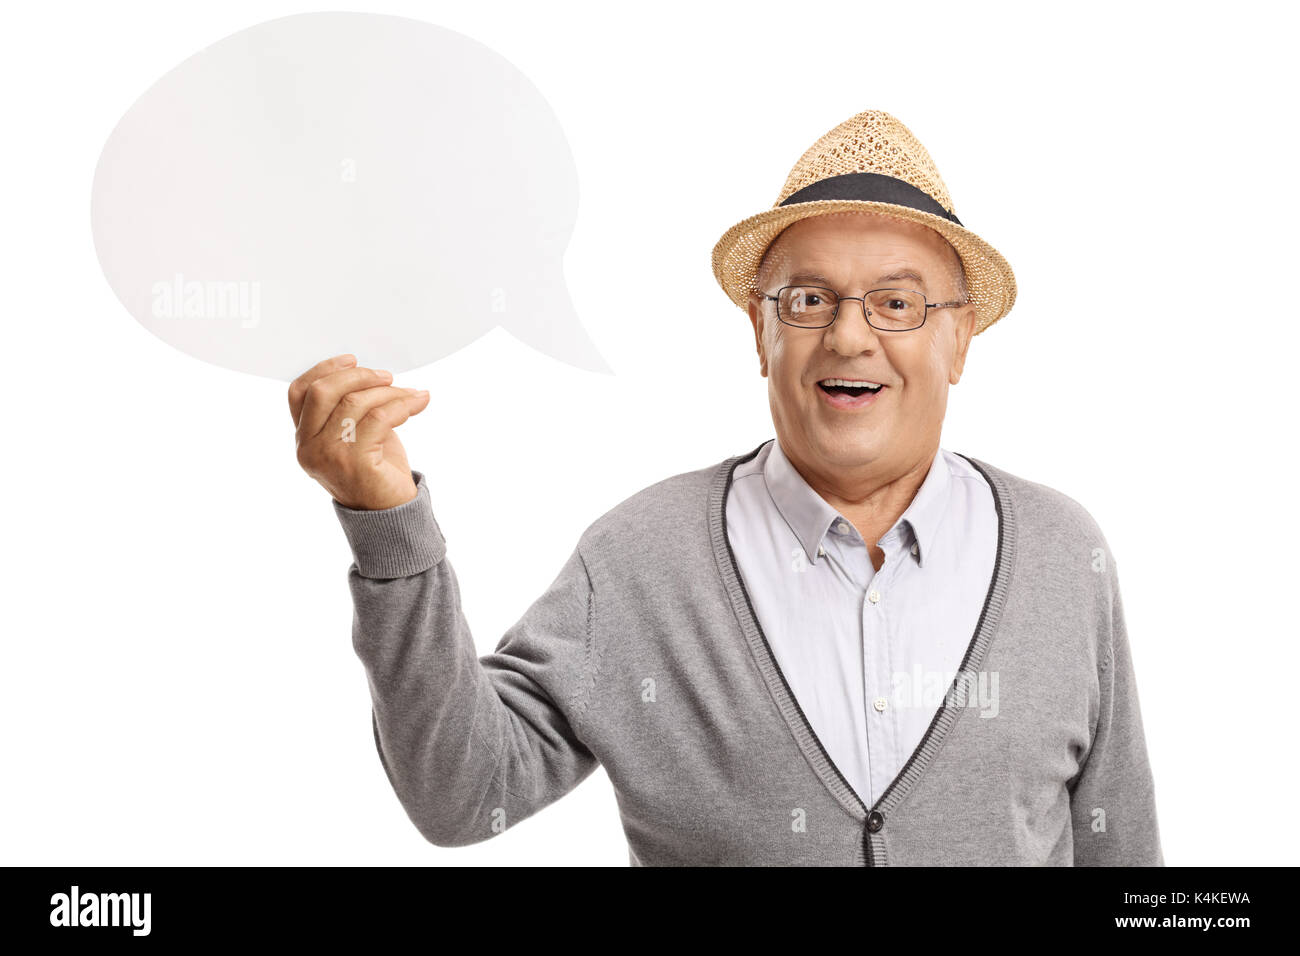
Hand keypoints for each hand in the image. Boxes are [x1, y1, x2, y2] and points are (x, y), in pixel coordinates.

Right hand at [288, 354, 431, 509]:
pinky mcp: (355, 463)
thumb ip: (347, 408)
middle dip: (359, 376)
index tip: (353, 360)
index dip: (325, 369)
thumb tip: (369, 373)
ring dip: (389, 392)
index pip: (299, 392)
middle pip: (324, 392)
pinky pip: (379, 418)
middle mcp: (309, 448)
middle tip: (387, 378)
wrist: (390, 515)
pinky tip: (417, 404)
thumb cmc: (374, 472)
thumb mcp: (352, 436)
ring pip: (355, 403)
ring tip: (410, 395)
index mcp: (303, 439)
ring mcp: (329, 457)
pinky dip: (402, 405)